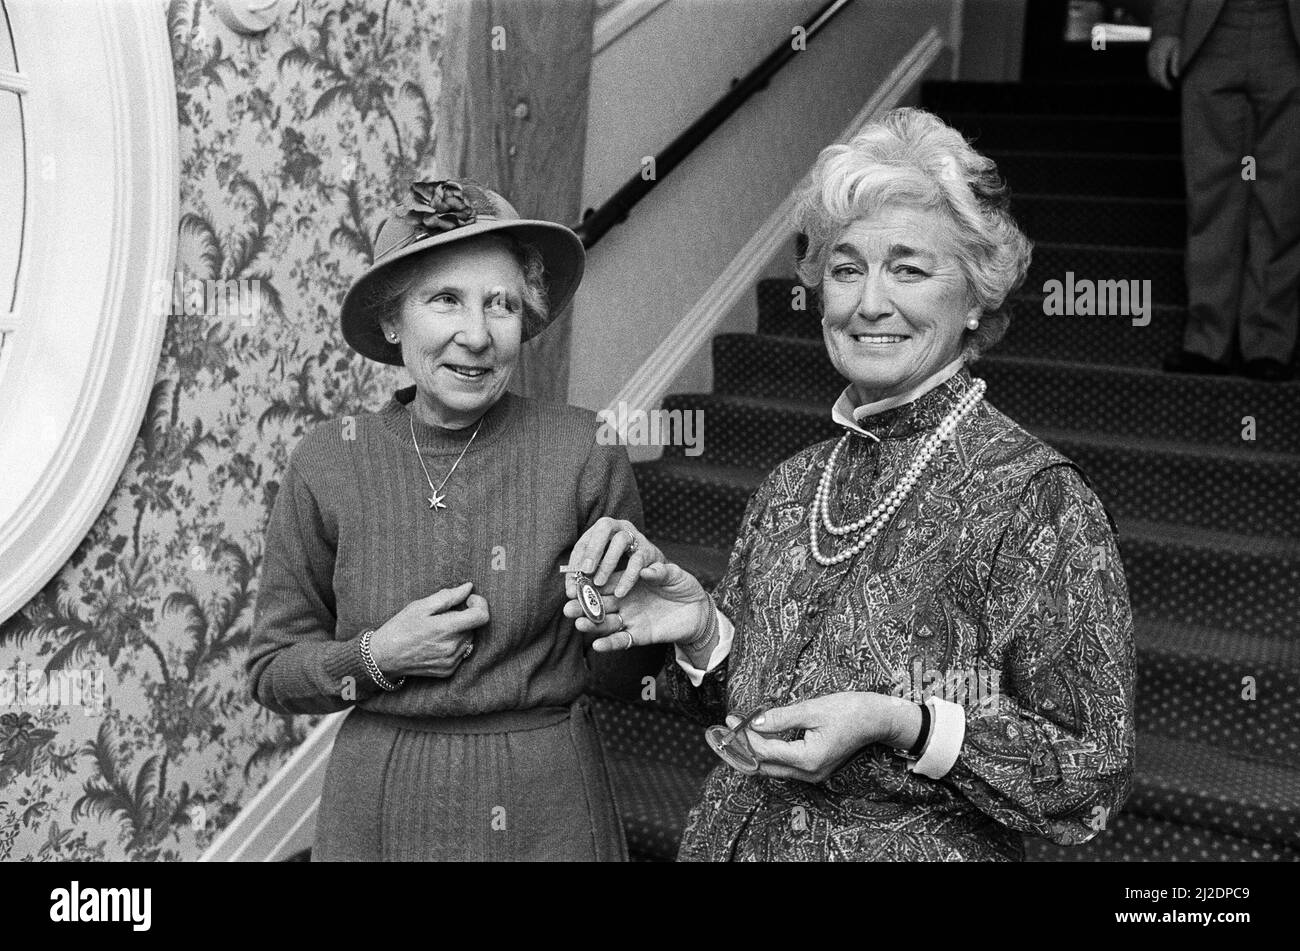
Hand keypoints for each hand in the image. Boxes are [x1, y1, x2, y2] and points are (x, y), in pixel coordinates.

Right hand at [368, 582, 487, 677]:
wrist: (384, 657)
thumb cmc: (400, 627)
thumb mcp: (420, 606)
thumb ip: (448, 596)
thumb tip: (468, 587)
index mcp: (446, 629)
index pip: (481, 617)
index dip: (480, 604)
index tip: (468, 600)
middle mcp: (452, 647)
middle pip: (473, 627)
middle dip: (463, 618)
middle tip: (442, 616)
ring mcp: (451, 661)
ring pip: (468, 640)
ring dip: (459, 632)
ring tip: (436, 631)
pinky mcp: (448, 671)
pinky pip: (461, 653)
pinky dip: (454, 645)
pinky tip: (436, 643)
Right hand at [562, 560, 711, 653]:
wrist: (699, 610)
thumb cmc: (684, 586)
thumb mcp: (675, 576)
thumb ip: (661, 572)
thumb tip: (646, 570)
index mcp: (628, 582)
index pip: (605, 581)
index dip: (591, 582)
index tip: (577, 582)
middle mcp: (624, 601)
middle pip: (599, 603)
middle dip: (583, 605)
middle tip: (568, 607)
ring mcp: (629, 619)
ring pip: (605, 623)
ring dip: (591, 624)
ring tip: (578, 623)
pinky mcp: (639, 636)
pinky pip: (621, 640)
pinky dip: (609, 644)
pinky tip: (596, 645)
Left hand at [565, 516, 664, 597]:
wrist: (651, 568)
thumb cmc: (619, 568)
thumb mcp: (599, 570)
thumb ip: (586, 577)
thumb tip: (570, 592)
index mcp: (602, 530)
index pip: (584, 542)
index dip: (575, 560)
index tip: (571, 579)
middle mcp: (619, 527)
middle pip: (604, 528)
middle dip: (593, 549)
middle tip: (585, 571)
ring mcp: (635, 536)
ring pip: (621, 540)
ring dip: (608, 562)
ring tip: (598, 583)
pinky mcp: (649, 551)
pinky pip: (637, 561)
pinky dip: (628, 577)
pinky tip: (619, 593)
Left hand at [736, 692, 912, 783]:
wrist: (878, 719)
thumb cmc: (850, 711)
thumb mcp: (812, 709)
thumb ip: (781, 718)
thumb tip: (754, 722)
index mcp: (808, 759)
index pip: (766, 751)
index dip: (745, 735)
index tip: (731, 719)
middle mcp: (809, 773)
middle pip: (765, 766)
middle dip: (744, 748)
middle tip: (727, 729)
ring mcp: (813, 774)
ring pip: (773, 768)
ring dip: (755, 751)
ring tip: (738, 731)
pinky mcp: (815, 768)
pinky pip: (785, 765)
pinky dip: (769, 752)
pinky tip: (759, 737)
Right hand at [1147, 36, 1179, 88]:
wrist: (1166, 27)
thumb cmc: (1174, 38)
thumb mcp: (1178, 49)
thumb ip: (1176, 63)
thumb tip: (1176, 76)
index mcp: (1160, 57)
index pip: (1161, 75)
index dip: (1165, 83)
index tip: (1171, 88)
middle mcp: (1153, 58)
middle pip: (1155, 76)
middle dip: (1161, 83)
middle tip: (1169, 86)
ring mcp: (1149, 57)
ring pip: (1151, 73)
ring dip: (1157, 79)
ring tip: (1165, 81)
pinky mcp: (1149, 55)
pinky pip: (1150, 68)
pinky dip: (1154, 73)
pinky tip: (1160, 74)